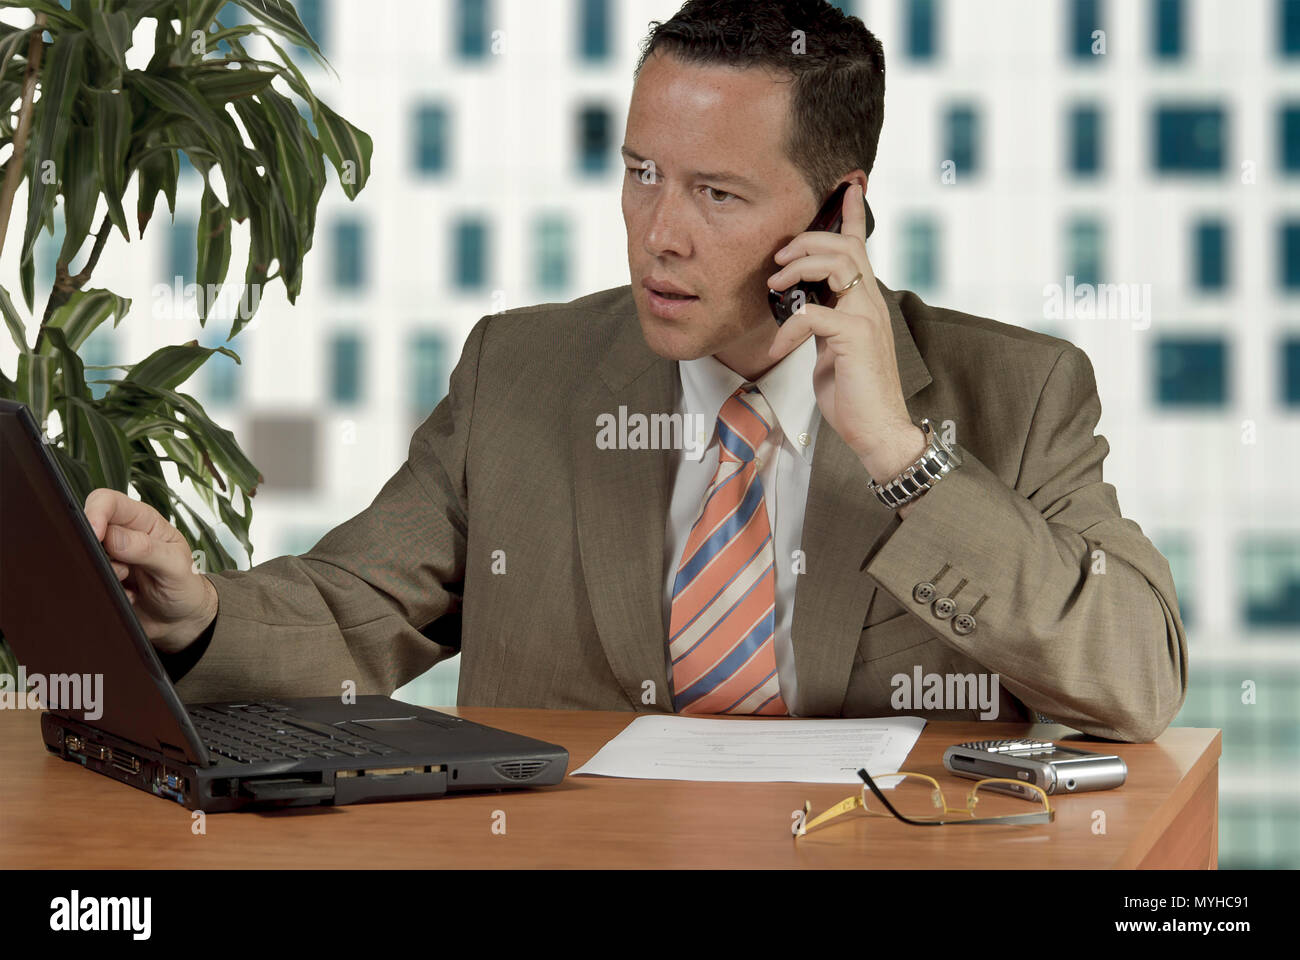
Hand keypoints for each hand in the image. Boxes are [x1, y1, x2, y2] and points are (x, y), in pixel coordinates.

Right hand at [83, 489, 217, 653]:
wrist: (182, 622)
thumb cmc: (185, 587)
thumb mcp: (176, 567)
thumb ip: (148, 550)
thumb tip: (113, 538)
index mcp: (143, 521)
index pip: (108, 502)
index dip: (96, 512)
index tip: (95, 534)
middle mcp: (123, 535)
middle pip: (88, 528)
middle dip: (98, 551)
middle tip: (122, 570)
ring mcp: (110, 558)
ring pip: (86, 557)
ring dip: (105, 574)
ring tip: (130, 583)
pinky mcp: (102, 580)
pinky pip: (88, 581)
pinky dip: (105, 591)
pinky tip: (128, 596)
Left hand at [765, 183, 921, 480]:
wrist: (878, 429)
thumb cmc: (853, 392)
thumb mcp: (832, 348)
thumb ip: (822, 321)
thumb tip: (800, 307)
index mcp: (865, 301)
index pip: (860, 247)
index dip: (852, 215)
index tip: (846, 186)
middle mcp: (870, 301)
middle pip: (843, 246)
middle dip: (805, 242)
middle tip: (777, 260)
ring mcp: (866, 317)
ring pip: (837, 264)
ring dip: (798, 268)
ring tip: (774, 285)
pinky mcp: (855, 338)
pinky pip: (813, 315)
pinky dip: (788, 328)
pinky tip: (777, 347)